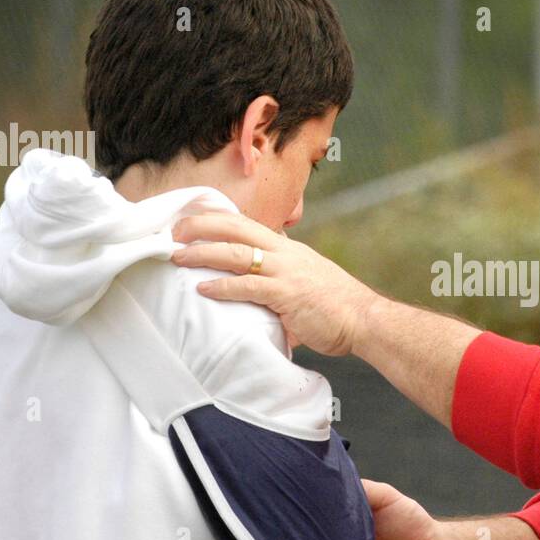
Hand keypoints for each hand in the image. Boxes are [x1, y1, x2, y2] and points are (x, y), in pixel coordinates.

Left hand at [171, 212, 380, 356]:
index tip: (191, 220)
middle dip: (201, 226)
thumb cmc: (337, 309)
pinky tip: (203, 288)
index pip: (247, 224)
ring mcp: (287, 272)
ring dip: (202, 253)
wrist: (365, 320)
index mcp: (289, 249)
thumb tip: (257, 299)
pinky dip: (223, 286)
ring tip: (176, 256)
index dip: (217, 219)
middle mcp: (286, 253)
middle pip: (236, 228)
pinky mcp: (287, 294)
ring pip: (236, 253)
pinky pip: (248, 286)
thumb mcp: (306, 285)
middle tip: (174, 231)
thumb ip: (279, 286)